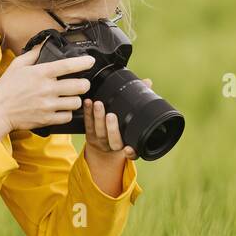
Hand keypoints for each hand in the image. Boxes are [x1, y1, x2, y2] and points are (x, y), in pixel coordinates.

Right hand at [0, 43, 94, 138]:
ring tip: (70, 97)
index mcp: (41, 73)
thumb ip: (32, 54)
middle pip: (80, 86)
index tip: (90, 61)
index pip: (68, 65)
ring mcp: (48, 105)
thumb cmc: (6, 89)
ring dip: (75, 99)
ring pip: (76, 102)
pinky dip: (67, 113)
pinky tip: (62, 109)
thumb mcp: (17, 65)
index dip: (83, 62)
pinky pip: (67, 116)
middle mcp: (47, 89)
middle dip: (84, 84)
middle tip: (81, 83)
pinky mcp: (47, 119)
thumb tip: (43, 45)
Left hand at [82, 80, 151, 195]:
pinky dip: (88, 114)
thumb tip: (148, 82)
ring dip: (98, 117)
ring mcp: (101, 141)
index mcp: (128, 144)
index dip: (131, 153)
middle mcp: (114, 145)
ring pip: (99, 132)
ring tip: (98, 104)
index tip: (128, 149)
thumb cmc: (122, 128)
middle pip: (113, 140)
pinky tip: (88, 103)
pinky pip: (88, 125)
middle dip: (112, 128)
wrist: (103, 147)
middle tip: (111, 115)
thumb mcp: (133, 119)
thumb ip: (141, 102)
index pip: (132, 153)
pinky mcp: (90, 135)